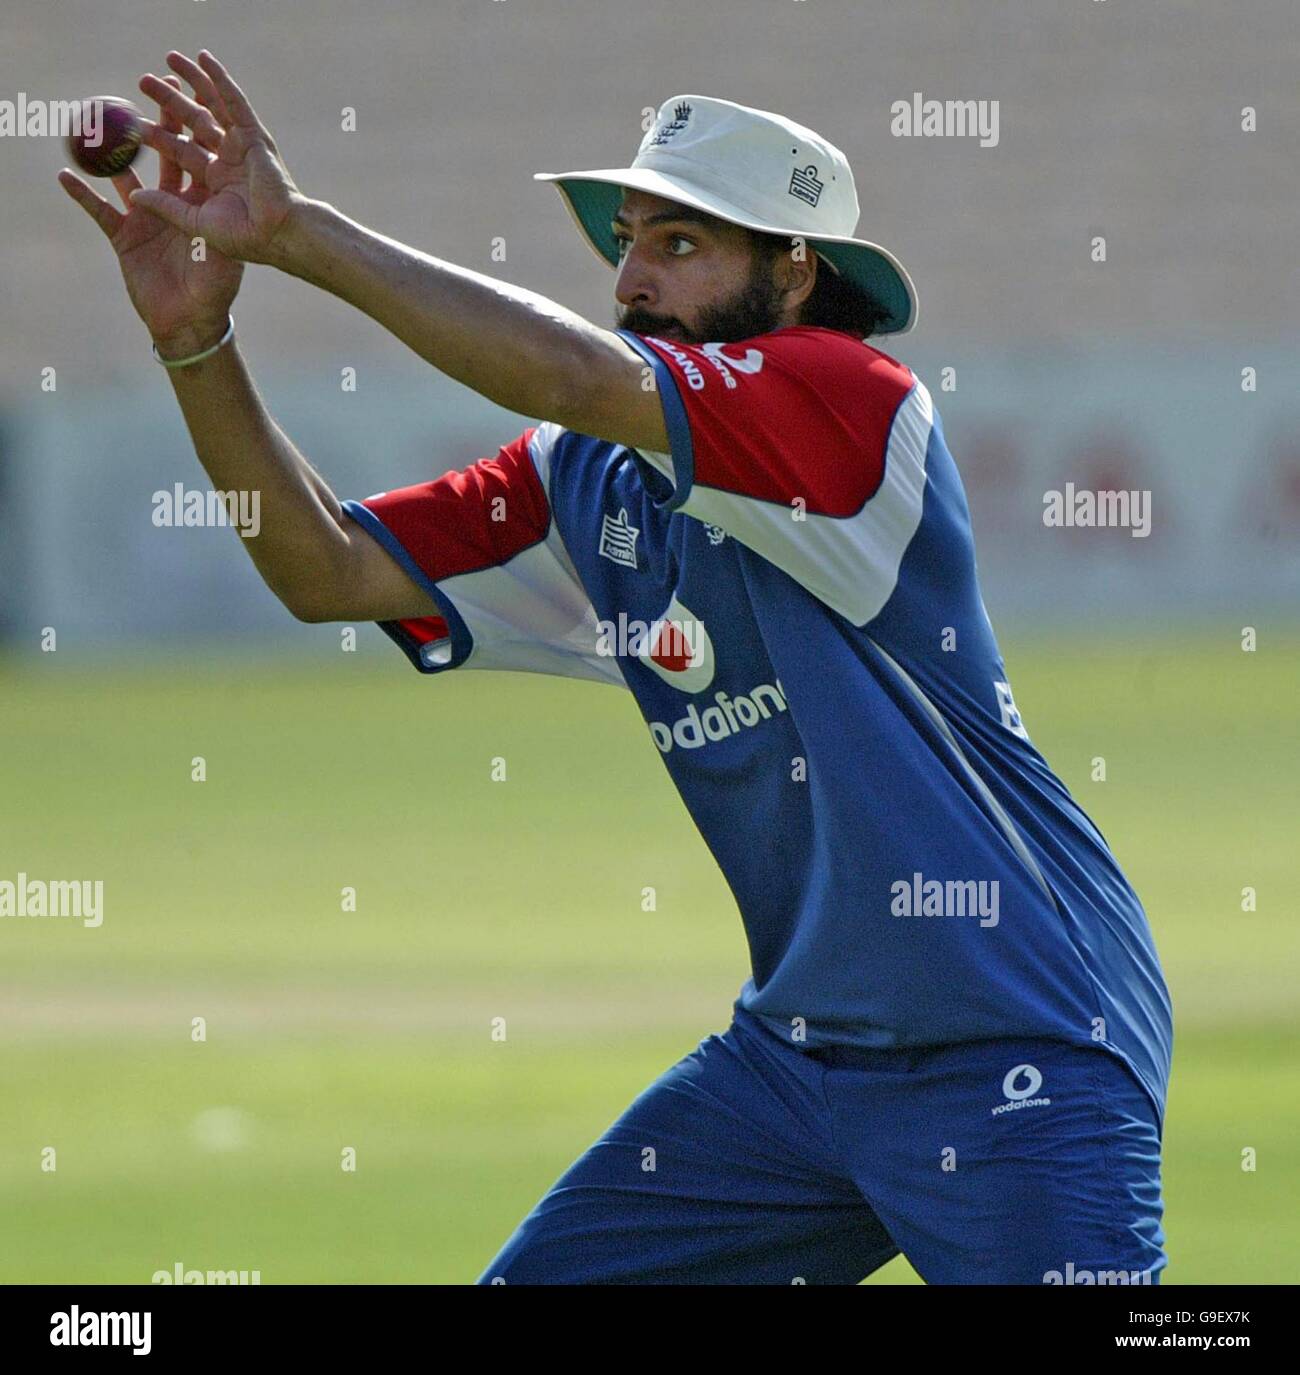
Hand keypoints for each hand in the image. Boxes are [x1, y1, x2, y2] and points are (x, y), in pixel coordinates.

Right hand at [58, 70, 243, 359]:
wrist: (189, 323)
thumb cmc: (214, 290)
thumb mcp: (222, 254)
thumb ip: (216, 224)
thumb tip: (220, 197)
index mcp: (200, 204)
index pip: (197, 157)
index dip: (191, 129)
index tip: (186, 96)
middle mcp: (172, 203)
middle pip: (163, 156)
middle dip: (154, 125)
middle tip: (145, 91)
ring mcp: (145, 217)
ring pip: (125, 176)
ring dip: (112, 153)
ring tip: (98, 125)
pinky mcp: (123, 235)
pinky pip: (98, 210)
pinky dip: (82, 194)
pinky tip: (66, 174)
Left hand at [131, 50, 304, 268]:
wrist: (279, 235)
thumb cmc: (245, 239)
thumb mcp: (196, 223)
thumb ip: (166, 207)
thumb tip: (134, 197)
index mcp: (215, 181)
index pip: (180, 151)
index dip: (157, 136)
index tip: (132, 123)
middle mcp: (229, 160)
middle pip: (193, 122)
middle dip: (169, 101)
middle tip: (143, 80)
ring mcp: (243, 146)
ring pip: (213, 106)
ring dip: (193, 81)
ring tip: (169, 58)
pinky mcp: (255, 137)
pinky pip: (235, 102)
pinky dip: (220, 80)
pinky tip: (204, 59)